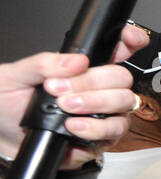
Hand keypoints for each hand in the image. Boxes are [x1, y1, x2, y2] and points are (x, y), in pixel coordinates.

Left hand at [0, 23, 149, 167]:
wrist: (4, 137)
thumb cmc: (9, 104)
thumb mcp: (14, 76)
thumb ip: (42, 63)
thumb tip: (75, 61)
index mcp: (82, 67)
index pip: (116, 49)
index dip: (129, 41)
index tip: (129, 41)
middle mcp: (99, 88)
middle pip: (122, 77)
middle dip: (93, 81)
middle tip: (59, 89)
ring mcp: (105, 113)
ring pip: (124, 102)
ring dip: (95, 103)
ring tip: (65, 107)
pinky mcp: (103, 138)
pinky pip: (114, 131)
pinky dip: (94, 127)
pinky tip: (72, 126)